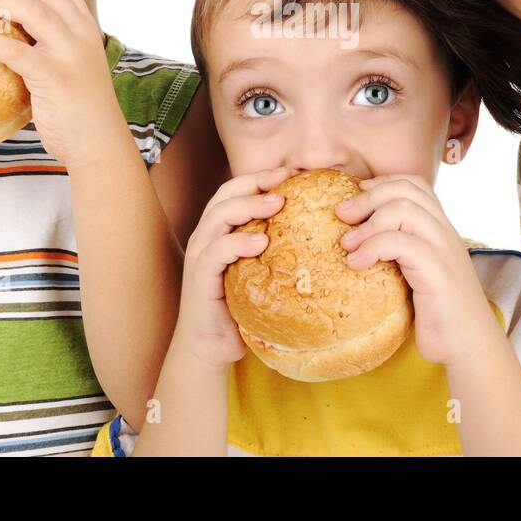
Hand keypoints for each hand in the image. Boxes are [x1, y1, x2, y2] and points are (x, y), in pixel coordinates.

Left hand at [0, 0, 109, 167]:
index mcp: (86, 24)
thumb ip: (52, 39)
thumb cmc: (79, 104)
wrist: (98, 141)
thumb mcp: (74, 60)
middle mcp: (82, 32)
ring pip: (32, 9)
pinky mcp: (54, 76)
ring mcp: (70, 53)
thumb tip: (12, 22)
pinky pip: (17, 50)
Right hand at [171, 168, 291, 368]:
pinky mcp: (200, 277)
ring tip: (278, 202)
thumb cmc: (239, 309)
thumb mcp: (260, 274)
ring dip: (250, 204)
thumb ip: (276, 252)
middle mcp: (206, 236)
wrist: (209, 347)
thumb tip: (321, 238)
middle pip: (226, 194)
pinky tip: (261, 242)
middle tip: (287, 178)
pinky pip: (217, 252)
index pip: (236, 191)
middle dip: (257, 182)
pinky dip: (238, 242)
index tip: (291, 172)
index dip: (261, 177)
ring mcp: (200, 255)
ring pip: (220, 215)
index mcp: (220, 231)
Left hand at [336, 174, 499, 368]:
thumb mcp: (416, 274)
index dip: (382, 183)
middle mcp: (445, 233)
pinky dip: (373, 247)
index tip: (356, 197)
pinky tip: (356, 263)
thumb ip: (398, 253)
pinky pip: (401, 243)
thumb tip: (353, 242)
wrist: (469, 346)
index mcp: (440, 229)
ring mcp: (444, 250)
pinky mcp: (438, 272)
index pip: (415, 185)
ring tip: (346, 244)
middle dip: (368, 197)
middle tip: (341, 214)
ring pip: (404, 210)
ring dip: (368, 223)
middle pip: (406, 191)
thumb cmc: (437, 313)